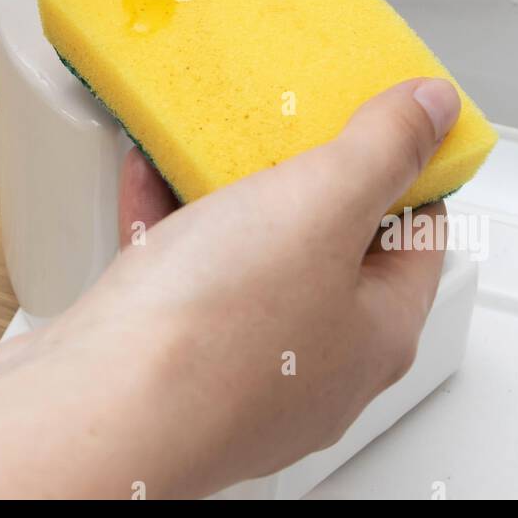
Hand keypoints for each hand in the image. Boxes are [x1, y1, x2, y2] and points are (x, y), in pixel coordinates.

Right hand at [0, 78, 459, 498]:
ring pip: (250, 249)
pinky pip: (184, 270)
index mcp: (373, 323)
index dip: (402, 155)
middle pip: (328, 235)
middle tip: (277, 106)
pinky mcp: (166, 353)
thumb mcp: (313, 204)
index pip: (422, 225)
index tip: (373, 102)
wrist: (87, 416)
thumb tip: (429, 101)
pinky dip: (172, 220)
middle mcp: (313, 353)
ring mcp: (238, 358)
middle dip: (298, 164)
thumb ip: (377, 146)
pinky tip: (144, 179)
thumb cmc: (203, 338)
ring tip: (203, 128)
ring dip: (226, 184)